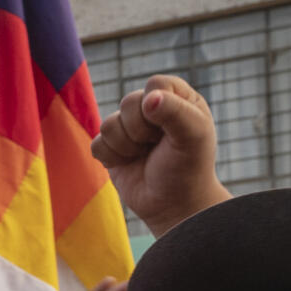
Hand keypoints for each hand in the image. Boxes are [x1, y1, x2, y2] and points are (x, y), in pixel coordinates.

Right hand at [91, 75, 227, 237]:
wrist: (174, 206)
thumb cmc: (189, 168)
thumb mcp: (193, 136)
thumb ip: (175, 111)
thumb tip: (149, 99)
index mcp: (177, 97)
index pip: (156, 84)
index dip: (158, 107)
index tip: (170, 130)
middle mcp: (151, 107)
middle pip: (128, 102)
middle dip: (141, 131)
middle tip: (157, 147)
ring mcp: (129, 127)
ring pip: (108, 124)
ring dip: (127, 147)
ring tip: (145, 157)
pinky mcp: (111, 147)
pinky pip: (97, 144)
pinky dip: (112, 159)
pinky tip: (130, 165)